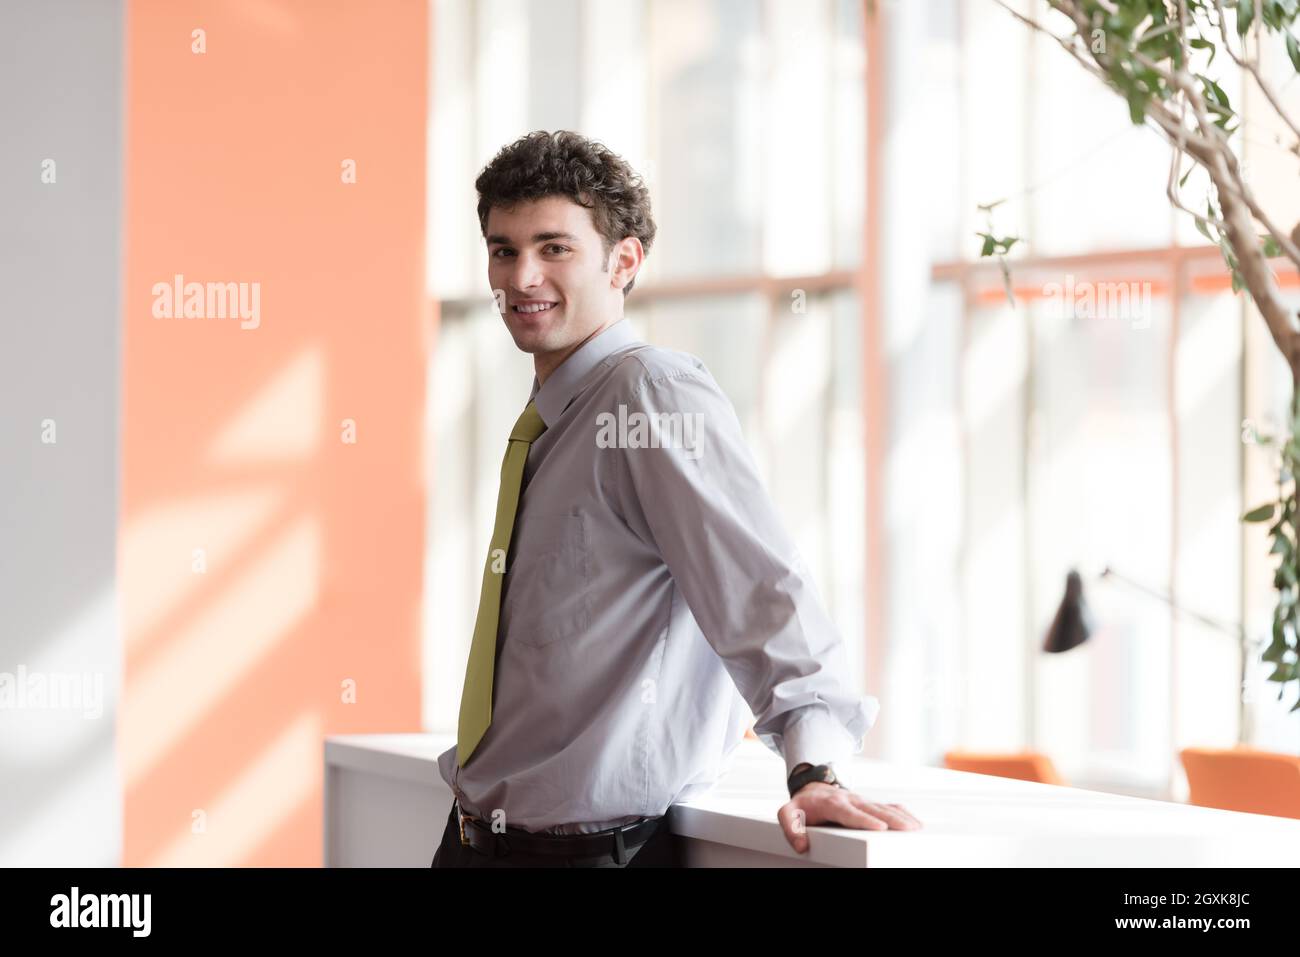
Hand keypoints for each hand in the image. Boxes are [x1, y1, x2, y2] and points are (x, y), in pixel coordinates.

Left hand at [778, 781, 922, 853]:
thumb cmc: (803, 804)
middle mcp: (851, 801)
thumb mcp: (788, 813)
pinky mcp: (869, 804)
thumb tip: (801, 846)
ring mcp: (862, 801)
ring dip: (901, 817)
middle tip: (908, 829)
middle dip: (891, 820)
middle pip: (873, 810)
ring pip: (884, 808)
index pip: (850, 814)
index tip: (880, 828)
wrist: (812, 787)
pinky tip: (915, 822)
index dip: (865, 820)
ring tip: (916, 827)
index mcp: (832, 804)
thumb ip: (791, 828)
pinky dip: (902, 812)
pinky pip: (888, 806)